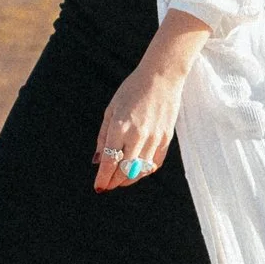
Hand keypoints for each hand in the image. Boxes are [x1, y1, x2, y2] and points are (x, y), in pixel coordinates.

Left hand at [92, 9, 209, 190]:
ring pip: (141, 171)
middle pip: (125, 170)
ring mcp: (154, 138)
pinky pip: (155, 163)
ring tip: (120, 180)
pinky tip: (137, 170)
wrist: (161, 77)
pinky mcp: (166, 138)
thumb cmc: (132, 90)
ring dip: (128, 179)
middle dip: (114, 181)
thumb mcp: (111, 110)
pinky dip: (145, 171)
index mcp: (120, 127)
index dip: (103, 178)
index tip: (98, 186)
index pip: (109, 162)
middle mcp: (138, 136)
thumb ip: (103, 137)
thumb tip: (97, 160)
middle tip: (107, 185)